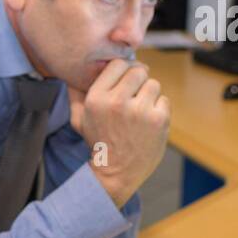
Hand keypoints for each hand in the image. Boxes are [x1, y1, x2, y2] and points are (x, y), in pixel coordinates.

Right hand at [67, 59, 169, 207]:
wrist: (115, 173)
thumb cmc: (98, 142)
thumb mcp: (78, 119)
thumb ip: (76, 93)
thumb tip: (73, 72)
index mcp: (96, 98)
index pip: (118, 63)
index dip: (125, 69)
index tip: (126, 78)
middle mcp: (117, 102)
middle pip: (138, 71)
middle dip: (138, 81)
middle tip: (135, 95)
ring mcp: (140, 111)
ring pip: (153, 84)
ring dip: (149, 95)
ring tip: (140, 111)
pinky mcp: (158, 119)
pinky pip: (164, 100)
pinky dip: (159, 109)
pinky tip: (148, 122)